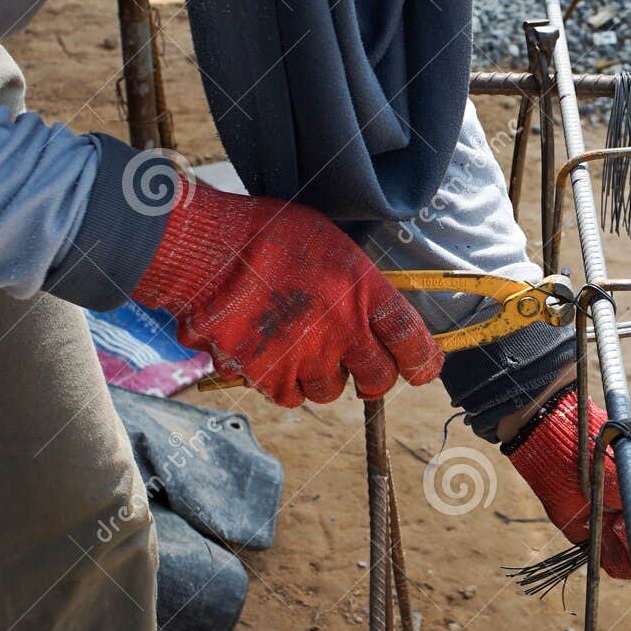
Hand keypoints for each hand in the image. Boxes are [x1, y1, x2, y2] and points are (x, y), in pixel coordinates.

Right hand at [132, 183, 442, 405]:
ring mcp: (307, 359)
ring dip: (322, 377)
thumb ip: (354, 281)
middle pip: (379, 379)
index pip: (413, 341)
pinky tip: (272, 357)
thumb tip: (367, 304)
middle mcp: (344, 332)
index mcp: (365, 293)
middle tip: (363, 371)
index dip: (423, 360)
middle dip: (375, 378)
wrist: (207, 250)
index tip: (422, 368)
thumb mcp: (329, 242)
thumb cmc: (263, 234)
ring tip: (303, 351)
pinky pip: (289, 396)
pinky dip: (283, 383)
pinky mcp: (269, 377)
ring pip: (330, 390)